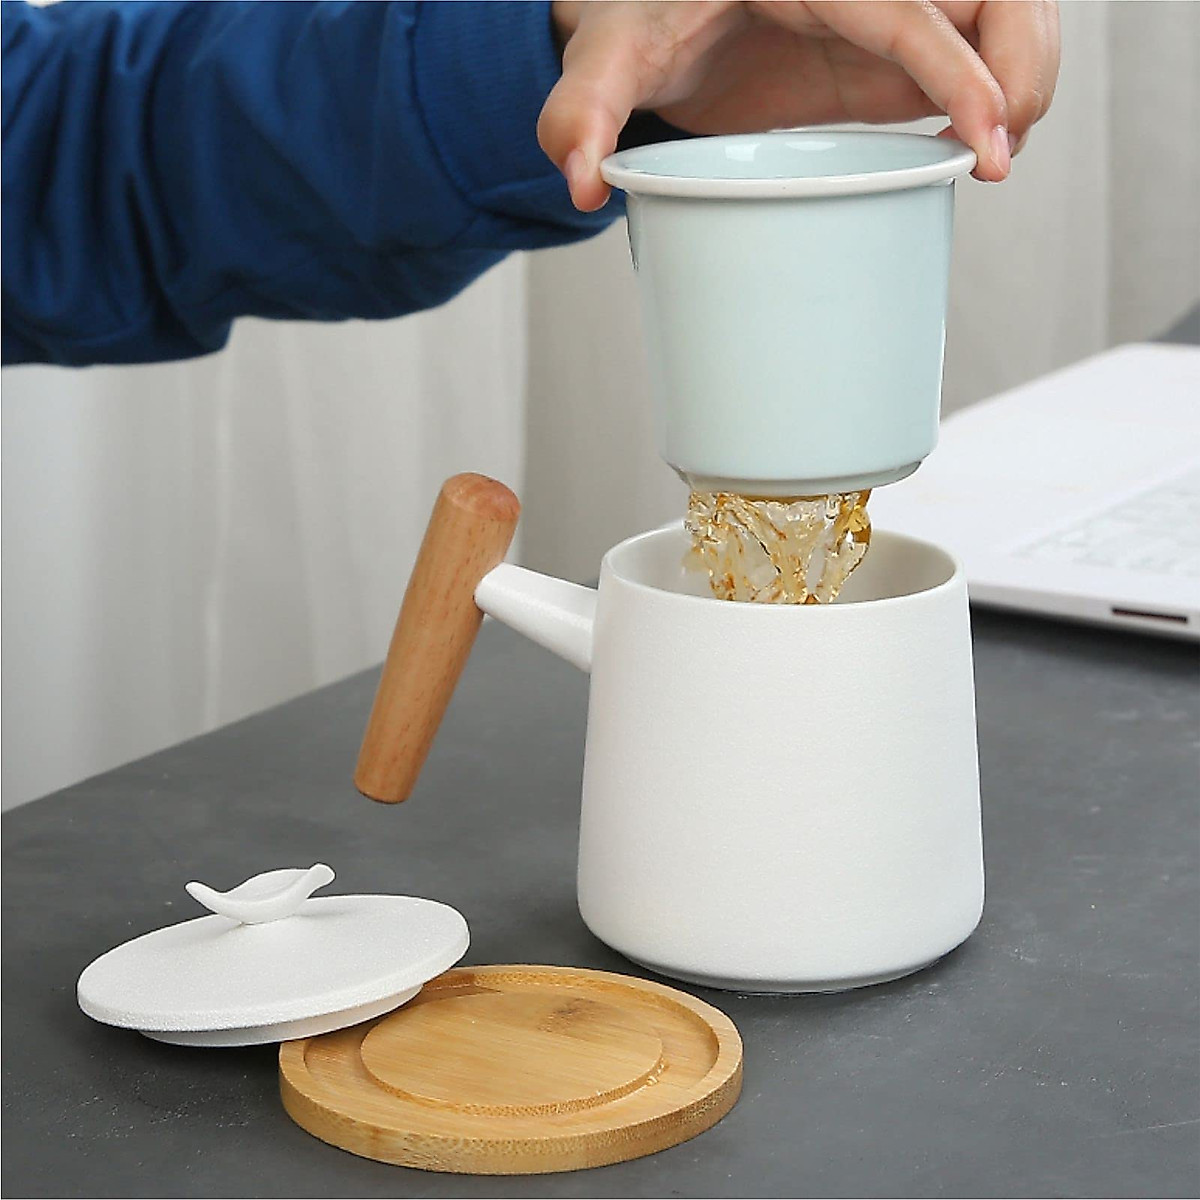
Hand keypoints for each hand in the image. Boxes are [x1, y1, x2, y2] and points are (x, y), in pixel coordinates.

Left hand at [541, 1, 1059, 209]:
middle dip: (1021, 65)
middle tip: (998, 155)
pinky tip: (974, 142)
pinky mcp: (884, 43)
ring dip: (1022, 76)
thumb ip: (583, 111)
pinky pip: (966, 50)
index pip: (911, 9)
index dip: (963, 73)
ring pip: (996, 13)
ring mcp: (880, 10)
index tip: (991, 141)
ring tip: (993, 154)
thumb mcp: (605, 58)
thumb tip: (586, 182)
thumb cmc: (635, 22)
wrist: (648, 19)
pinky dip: (991, 91)